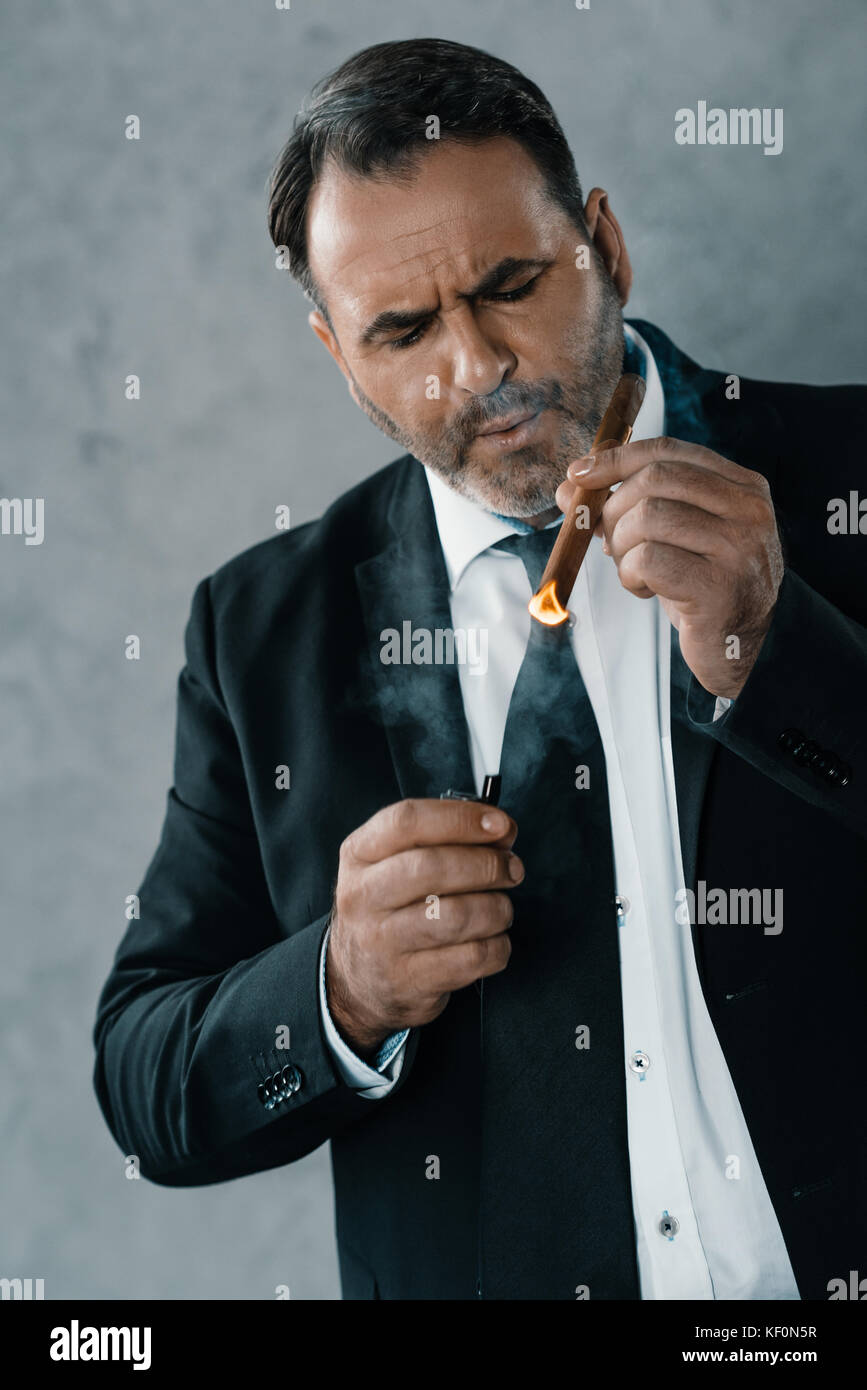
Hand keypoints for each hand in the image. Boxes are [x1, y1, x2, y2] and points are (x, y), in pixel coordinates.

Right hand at [326, 798, 521, 1057]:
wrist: (359, 979)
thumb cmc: (393, 906)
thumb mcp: (397, 863)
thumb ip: (447, 839)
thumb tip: (504, 832)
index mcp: (359, 854)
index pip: (406, 821)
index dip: (461, 818)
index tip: (501, 824)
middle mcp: (362, 896)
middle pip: (433, 867)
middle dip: (487, 864)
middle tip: (513, 869)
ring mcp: (381, 942)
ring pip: (457, 916)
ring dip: (497, 908)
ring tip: (502, 908)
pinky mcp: (407, 980)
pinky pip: (471, 958)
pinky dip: (497, 946)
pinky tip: (494, 940)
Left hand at [555, 435, 783, 698]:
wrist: (738, 645)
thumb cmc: (700, 585)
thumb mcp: (669, 536)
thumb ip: (626, 506)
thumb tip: (569, 488)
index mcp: (741, 486)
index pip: (669, 452)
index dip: (616, 458)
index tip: (578, 474)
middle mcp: (748, 510)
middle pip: (654, 479)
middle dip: (614, 508)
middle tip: (607, 541)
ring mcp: (737, 548)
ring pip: (648, 517)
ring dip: (621, 547)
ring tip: (631, 570)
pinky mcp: (718, 587)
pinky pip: (648, 561)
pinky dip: (630, 575)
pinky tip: (643, 590)